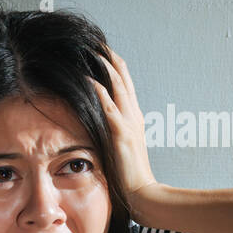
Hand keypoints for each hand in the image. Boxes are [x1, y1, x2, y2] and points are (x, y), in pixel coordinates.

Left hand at [88, 46, 159, 211]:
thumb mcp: (124, 147)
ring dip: (105, 67)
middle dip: (110, 58)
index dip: (116, 66)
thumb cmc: (131, 174)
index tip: (103, 51)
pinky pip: (109, 107)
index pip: (126, 84)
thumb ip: (117, 132)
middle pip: (123, 78)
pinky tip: (89, 79)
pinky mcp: (121, 133)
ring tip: (93, 50)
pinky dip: (99, 91)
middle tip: (98, 41)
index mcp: (135, 117)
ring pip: (118, 86)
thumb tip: (103, 124)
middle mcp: (134, 115)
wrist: (143, 191)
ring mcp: (129, 122)